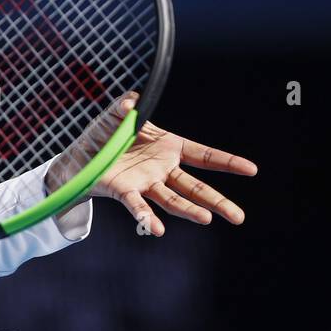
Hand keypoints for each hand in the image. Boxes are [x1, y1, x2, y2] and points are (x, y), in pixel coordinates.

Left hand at [45, 91, 257, 235]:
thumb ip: (124, 107)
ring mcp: (145, 182)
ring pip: (171, 199)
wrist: (79, 156)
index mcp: (168, 147)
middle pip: (195, 187)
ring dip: (188, 210)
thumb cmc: (104, 135)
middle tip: (238, 218)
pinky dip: (146, 217)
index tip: (251, 169)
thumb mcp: (115, 115)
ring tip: (206, 219)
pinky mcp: (124, 191)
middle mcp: (161, 169)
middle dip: (217, 201)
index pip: (203, 155)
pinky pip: (138, 205)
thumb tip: (131, 101)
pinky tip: (156, 229)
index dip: (227, 162)